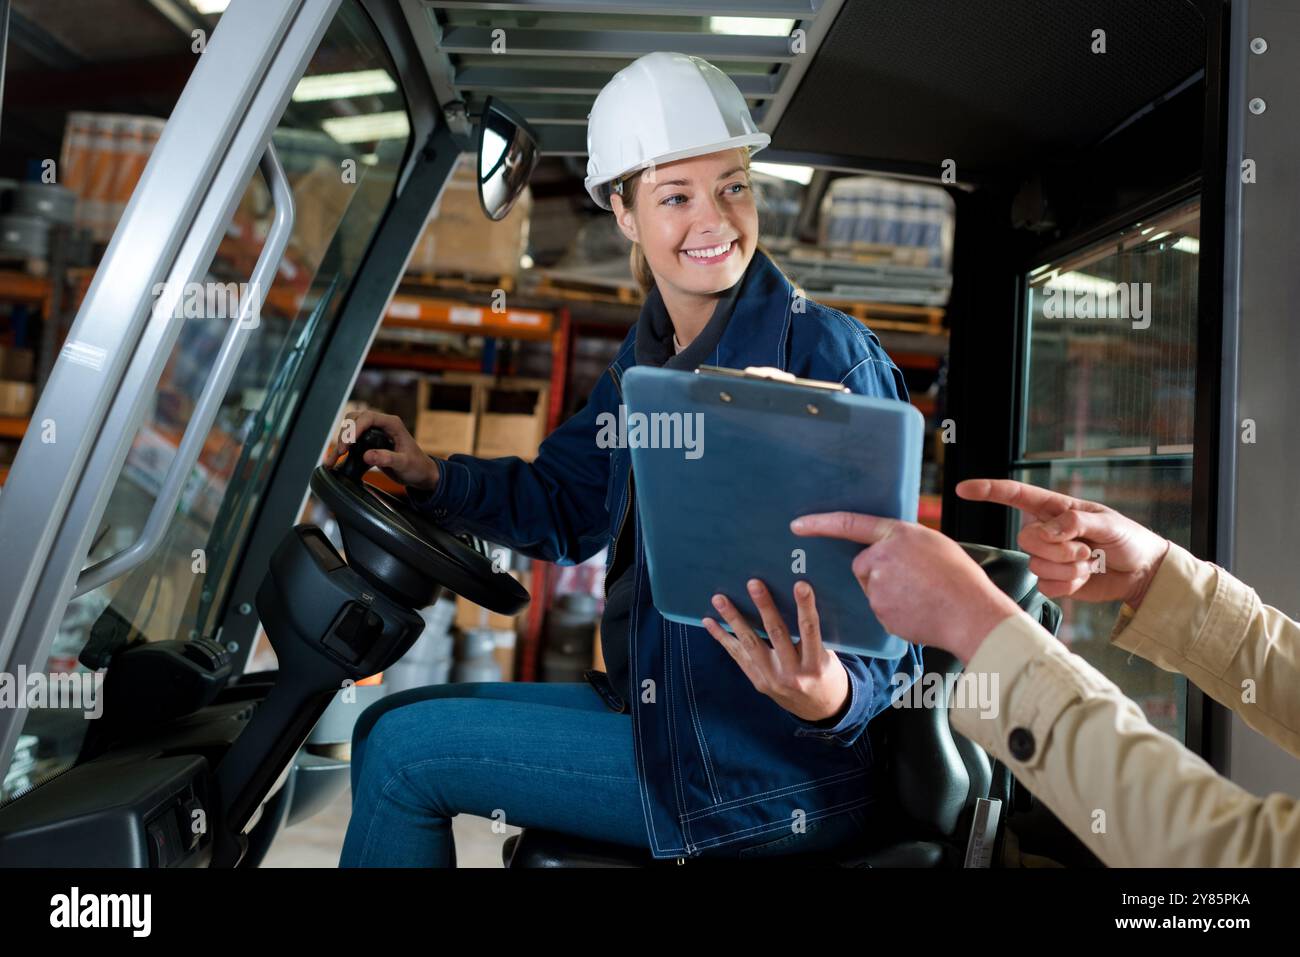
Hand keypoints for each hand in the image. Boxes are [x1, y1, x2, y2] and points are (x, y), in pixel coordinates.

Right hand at [327, 409, 440, 490]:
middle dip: (345, 434)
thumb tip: (367, 456)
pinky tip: (334, 461)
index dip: (354, 429)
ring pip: (350, 429)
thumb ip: (387, 459)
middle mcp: (382, 425)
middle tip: (341, 452)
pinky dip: (343, 451)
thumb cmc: (417, 466)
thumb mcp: (404, 464)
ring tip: (332, 459)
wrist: (421, 474)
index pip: (368, 417)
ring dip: (340, 442)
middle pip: (355, 420)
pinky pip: (352, 442)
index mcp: (392, 424)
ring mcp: (375, 433)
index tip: (347, 445)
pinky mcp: (370, 443)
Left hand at [702, 580, 850, 723]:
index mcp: (815, 665)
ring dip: (733, 619)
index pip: (810, 631)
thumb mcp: (828, 656)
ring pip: (750, 644)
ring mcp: (772, 679)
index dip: (805, 607)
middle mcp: (793, 674)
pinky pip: (738, 656)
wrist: (819, 710)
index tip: (800, 585)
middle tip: (754, 583)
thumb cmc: (826, 674)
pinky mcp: (758, 681)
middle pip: (776, 634)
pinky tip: (709, 621)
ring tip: (720, 599)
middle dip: (764, 606)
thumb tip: (793, 599)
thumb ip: (811, 635)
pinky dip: (723, 637)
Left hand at [791, 513, 1021, 663]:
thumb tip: (889, 549)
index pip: (849, 523)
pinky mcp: (879, 611)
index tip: (797, 525)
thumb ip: (905, 543)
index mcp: (897, 534)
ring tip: (923, 597)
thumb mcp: (935, 545)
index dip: (820, 524)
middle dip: (877, 574)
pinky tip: (919, 612)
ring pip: (873, 590)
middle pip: (863, 565)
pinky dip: (896, 613)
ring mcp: (878, 585)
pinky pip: (881, 611)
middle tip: (914, 583)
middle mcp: (882, 556)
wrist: (973, 614)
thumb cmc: (961, 579)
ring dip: (890, 595)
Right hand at [956, 479, 1169, 607]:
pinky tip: (1086, 577)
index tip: (963, 489)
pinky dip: (1071, 585)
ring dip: (1070, 568)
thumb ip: (1075, 523)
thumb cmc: (1128, 539)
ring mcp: (1048, 557)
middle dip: (1058, 549)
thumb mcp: (1108, 523)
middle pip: (1026, 539)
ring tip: (1091, 563)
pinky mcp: (1053, 581)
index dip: (988, 491)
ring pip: (1037, 566)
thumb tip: (1048, 532)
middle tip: (1086, 550)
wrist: (1141, 572)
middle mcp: (1047, 532)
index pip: (1015, 496)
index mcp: (1055, 509)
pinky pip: (1047, 586)